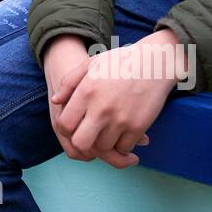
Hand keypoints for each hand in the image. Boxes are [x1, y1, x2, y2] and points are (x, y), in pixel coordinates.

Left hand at [50, 30, 182, 168]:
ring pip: (103, 149)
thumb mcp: (91, 64)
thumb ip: (69, 82)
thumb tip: (55, 101)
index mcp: (86, 92)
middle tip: (90, 137)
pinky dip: (122, 146)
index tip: (75, 126)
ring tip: (107, 134)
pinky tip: (123, 135)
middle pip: (81, 144)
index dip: (66, 129)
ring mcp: (120, 120)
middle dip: (83, 144)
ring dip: (104, 145)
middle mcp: (101, 109)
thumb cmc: (121, 62)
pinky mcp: (138, 127)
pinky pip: (124, 148)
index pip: (64, 125)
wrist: (155, 62)